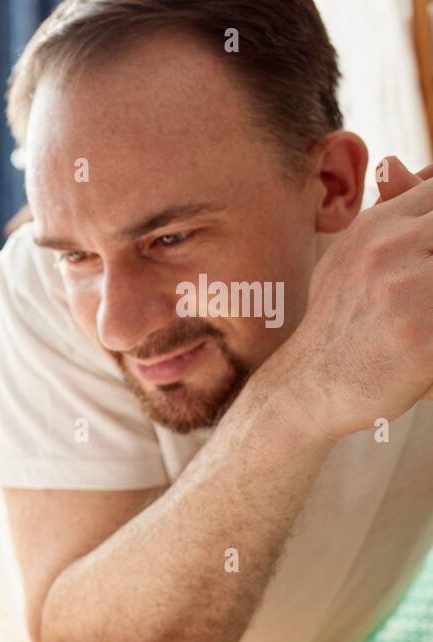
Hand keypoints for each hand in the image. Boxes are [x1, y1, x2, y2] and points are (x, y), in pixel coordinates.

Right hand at [275, 155, 432, 438]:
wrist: (304, 390)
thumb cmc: (339, 328)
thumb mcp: (352, 260)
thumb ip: (391, 214)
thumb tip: (409, 168)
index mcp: (379, 225)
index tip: (429, 253)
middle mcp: (390, 246)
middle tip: (426, 284)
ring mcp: (407, 288)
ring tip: (425, 307)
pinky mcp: (422, 334)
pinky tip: (428, 342)